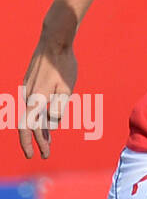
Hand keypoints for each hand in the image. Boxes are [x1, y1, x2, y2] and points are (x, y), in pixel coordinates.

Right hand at [18, 25, 77, 159]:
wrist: (54, 43)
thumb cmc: (63, 66)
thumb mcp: (66, 89)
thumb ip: (59, 108)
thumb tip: (52, 124)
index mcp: (34, 100)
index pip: (29, 128)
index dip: (32, 144)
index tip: (38, 156)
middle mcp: (27, 96)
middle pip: (29, 125)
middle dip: (36, 141)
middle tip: (45, 154)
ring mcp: (28, 90)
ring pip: (31, 115)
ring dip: (40, 129)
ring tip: (48, 142)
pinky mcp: (32, 85)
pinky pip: (33, 106)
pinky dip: (39, 117)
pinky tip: (48, 122)